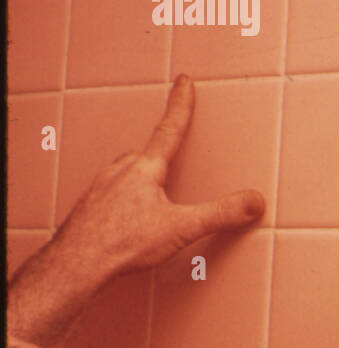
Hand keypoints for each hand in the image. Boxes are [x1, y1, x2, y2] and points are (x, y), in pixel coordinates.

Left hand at [51, 75, 265, 274]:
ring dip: (140, 177)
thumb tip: (255, 202)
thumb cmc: (121, 244)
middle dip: (160, 151)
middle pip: (145, 154)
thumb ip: (221, 214)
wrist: (74, 265)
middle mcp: (119, 172)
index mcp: (144, 169)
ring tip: (152, 194)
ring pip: (125, 172)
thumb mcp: (182, 228)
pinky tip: (127, 218)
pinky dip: (122, 198)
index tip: (184, 82)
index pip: (169, 130)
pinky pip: (109, 193)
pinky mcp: (87, 208)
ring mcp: (99, 189)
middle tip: (171, 147)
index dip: (180, 105)